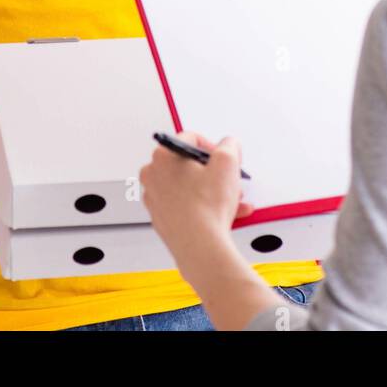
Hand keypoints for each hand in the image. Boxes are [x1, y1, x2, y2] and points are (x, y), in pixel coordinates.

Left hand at [140, 132, 253, 274]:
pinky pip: (186, 206)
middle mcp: (153, 176)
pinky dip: (205, 207)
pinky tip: (226, 214)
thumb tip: (228, 145)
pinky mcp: (162, 219)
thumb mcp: (227, 163)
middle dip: (214, 173)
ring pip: (190, 187)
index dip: (213, 148)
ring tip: (234, 200)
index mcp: (163, 156)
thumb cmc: (207, 207)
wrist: (200, 247)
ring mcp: (155, 200)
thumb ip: (229, 146)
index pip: (191, 139)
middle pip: (189, 165)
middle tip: (229, 179)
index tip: (224, 159)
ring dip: (214, 191)